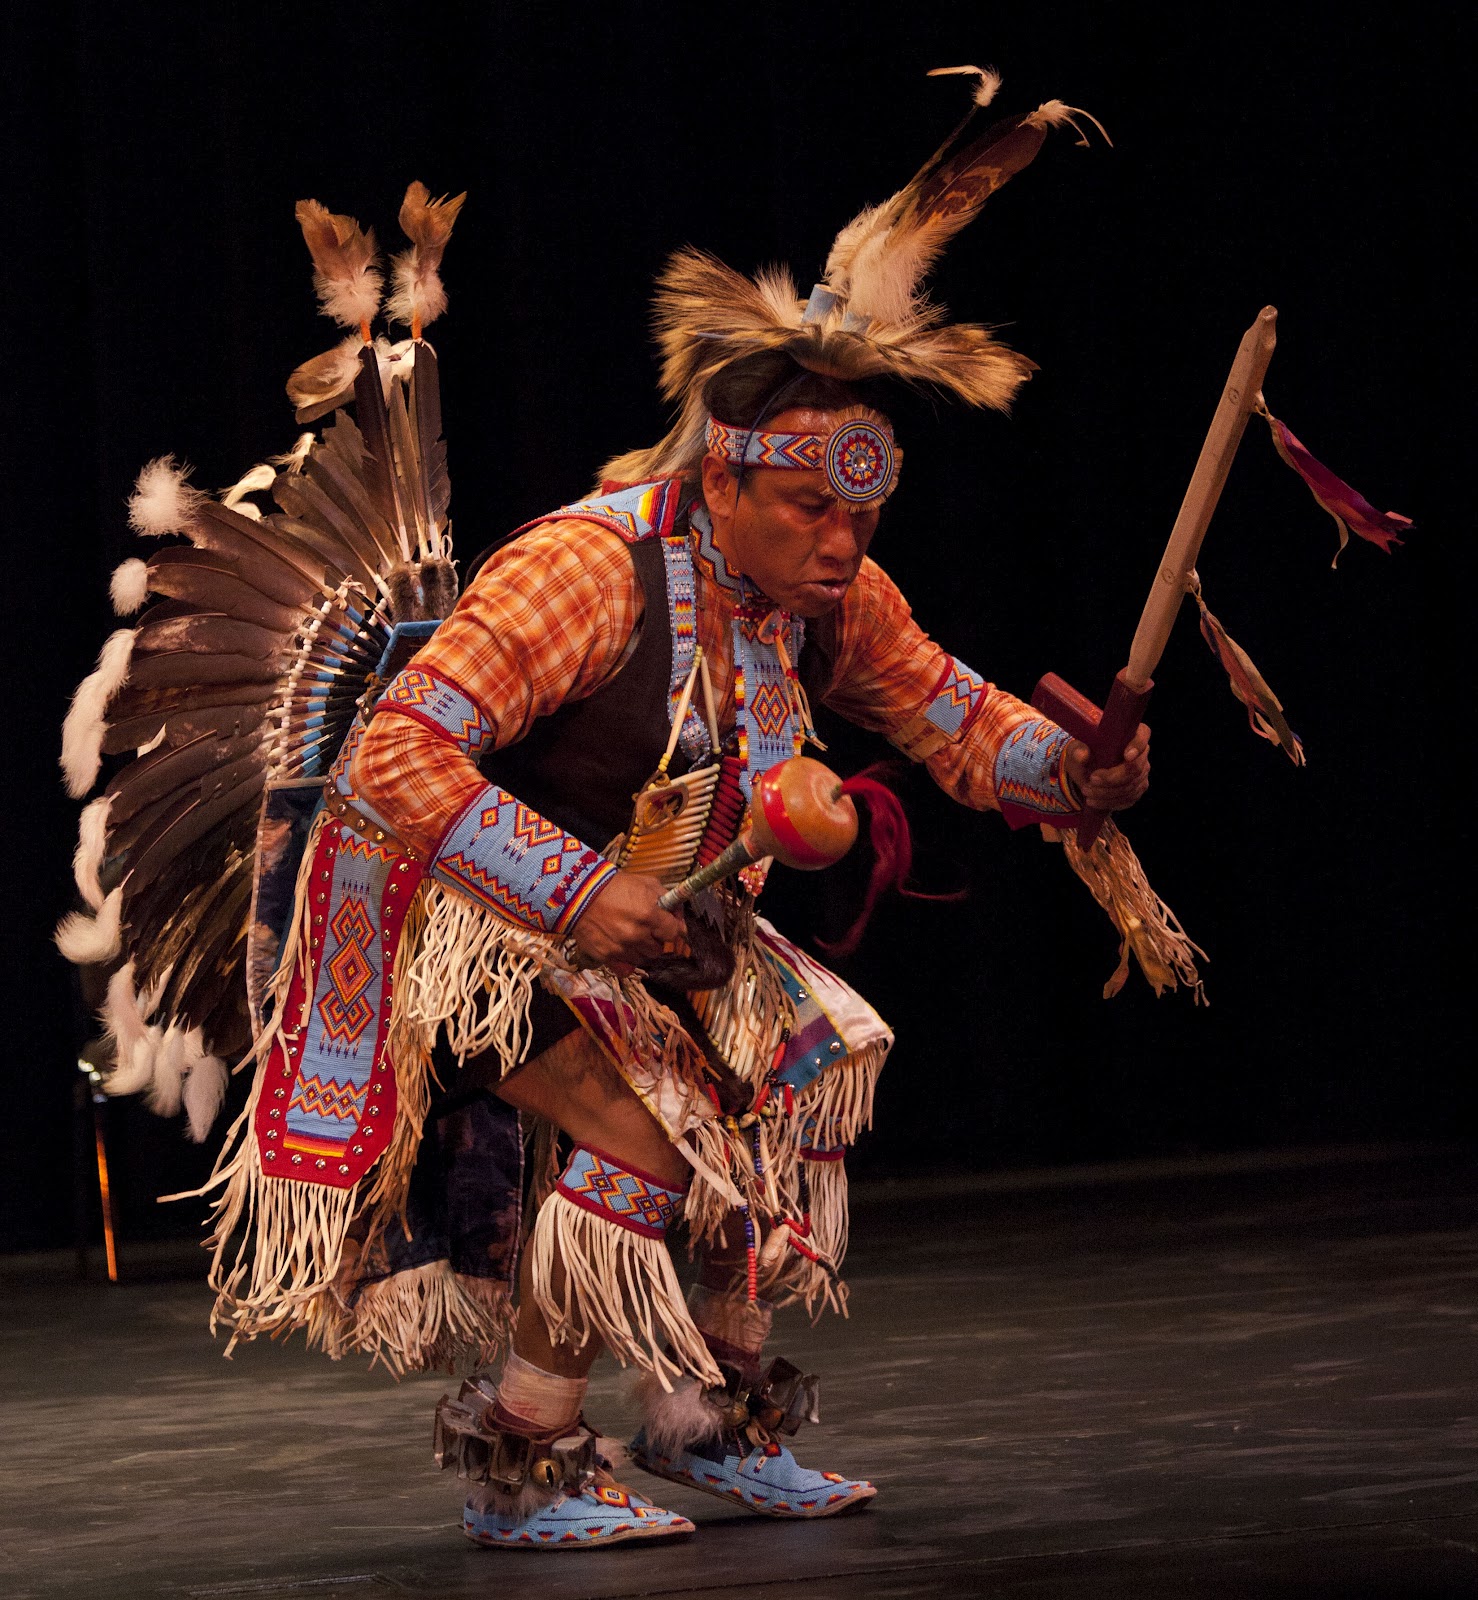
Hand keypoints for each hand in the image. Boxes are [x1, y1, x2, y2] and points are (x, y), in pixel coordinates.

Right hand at [569, 870, 690, 968]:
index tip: (668, 926)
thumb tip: (677, 914)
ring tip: (631, 936)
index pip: (674, 933)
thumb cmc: (614, 885)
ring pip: (643, 959)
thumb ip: (666, 899)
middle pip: (659, 949)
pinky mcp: (607, 957)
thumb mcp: (645, 883)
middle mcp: (637, 935)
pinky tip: (623, 951)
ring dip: (641, 950)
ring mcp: (621, 948)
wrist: (579, 893)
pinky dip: (627, 963)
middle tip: (646, 929)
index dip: (672, 928)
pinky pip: (626, 969)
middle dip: (655, 939)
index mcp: (649, 914)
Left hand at [1065, 723, 1150, 812]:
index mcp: (1130, 734)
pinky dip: (1109, 802)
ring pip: (1131, 786)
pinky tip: (1094, 802)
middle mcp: (1141, 753)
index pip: (1143, 734)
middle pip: (1135, 768)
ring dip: (1107, 792)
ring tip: (1086, 791)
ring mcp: (1142, 772)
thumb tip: (1082, 755)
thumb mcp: (1075, 751)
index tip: (1126, 756)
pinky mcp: (1138, 789)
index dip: (1138, 746)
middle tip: (1091, 780)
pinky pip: (1128, 799)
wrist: (1085, 772)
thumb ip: (1077, 751)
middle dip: (1112, 777)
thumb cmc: (1083, 755)